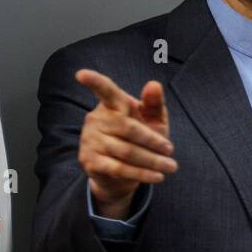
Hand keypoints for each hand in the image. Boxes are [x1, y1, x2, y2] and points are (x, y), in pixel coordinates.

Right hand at [76, 69, 176, 218]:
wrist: (124, 173)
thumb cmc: (142, 138)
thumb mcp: (152, 120)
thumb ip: (154, 104)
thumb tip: (154, 84)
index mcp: (112, 104)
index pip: (104, 90)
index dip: (94, 82)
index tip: (81, 74)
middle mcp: (96, 119)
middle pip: (128, 128)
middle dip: (152, 140)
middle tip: (170, 149)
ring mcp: (90, 140)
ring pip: (126, 151)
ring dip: (152, 161)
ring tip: (171, 166)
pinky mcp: (90, 161)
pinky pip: (119, 168)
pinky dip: (142, 174)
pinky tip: (157, 177)